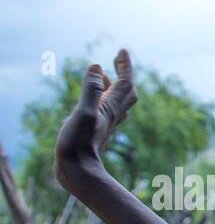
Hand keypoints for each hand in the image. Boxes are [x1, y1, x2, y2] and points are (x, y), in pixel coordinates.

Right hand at [54, 48, 138, 191]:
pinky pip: (108, 112)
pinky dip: (105, 100)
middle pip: (127, 92)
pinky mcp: (97, 133)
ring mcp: (105, 125)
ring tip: (108, 75)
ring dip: (116, 87)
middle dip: (125, 74)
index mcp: (109, 108)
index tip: (122, 50)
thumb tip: (99, 68)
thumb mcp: (84, 112)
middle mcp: (111, 116)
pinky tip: (97, 102)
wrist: (77, 173)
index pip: (124, 83)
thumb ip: (92, 91)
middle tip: (118, 60)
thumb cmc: (78, 144)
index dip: (125, 66)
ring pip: (118, 103)